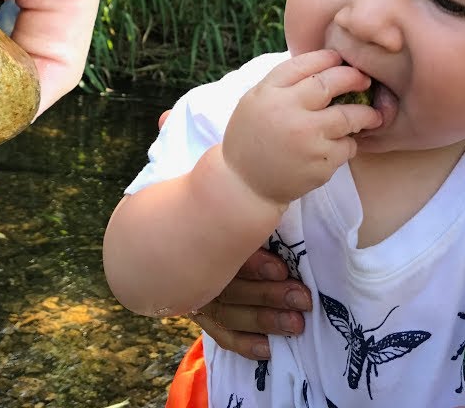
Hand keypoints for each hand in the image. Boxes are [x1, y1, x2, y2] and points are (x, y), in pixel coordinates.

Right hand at [156, 111, 314, 359]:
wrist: (163, 236)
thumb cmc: (189, 202)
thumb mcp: (192, 178)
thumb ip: (180, 148)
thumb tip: (163, 114)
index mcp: (197, 238)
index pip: (223, 255)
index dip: (252, 264)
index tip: (278, 263)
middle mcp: (197, 269)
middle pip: (232, 289)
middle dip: (268, 294)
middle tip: (301, 297)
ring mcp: (201, 294)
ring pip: (232, 312)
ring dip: (266, 316)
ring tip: (299, 316)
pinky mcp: (208, 313)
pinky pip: (224, 334)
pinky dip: (244, 342)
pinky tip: (267, 350)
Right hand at [222, 49, 380, 207]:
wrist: (244, 185)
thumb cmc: (251, 137)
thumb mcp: (254, 100)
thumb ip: (283, 82)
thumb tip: (325, 63)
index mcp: (269, 93)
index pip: (306, 64)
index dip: (329, 58)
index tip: (340, 60)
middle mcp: (288, 113)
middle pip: (332, 84)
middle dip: (355, 78)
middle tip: (364, 80)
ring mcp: (306, 140)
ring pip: (349, 117)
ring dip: (364, 115)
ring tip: (370, 116)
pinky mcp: (320, 165)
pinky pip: (347, 147)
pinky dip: (347, 144)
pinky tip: (336, 145)